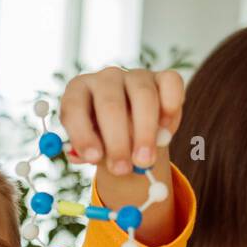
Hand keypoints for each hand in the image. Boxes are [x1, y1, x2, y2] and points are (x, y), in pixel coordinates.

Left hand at [59, 66, 184, 176]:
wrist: (130, 134)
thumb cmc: (103, 141)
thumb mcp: (92, 148)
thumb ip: (91, 152)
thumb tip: (92, 156)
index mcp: (78, 92)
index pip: (74, 107)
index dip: (83, 134)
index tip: (93, 159)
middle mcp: (106, 79)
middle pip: (111, 105)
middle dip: (117, 142)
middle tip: (122, 170)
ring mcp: (135, 76)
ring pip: (143, 96)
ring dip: (145, 133)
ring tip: (145, 162)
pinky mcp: (163, 78)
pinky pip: (171, 83)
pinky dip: (170, 107)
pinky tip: (166, 131)